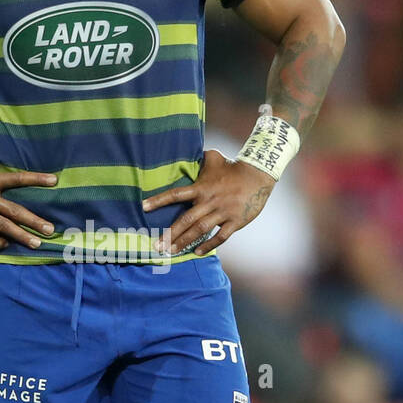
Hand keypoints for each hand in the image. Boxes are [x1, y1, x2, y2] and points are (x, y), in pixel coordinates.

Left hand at [142, 149, 274, 255]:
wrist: (258, 174)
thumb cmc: (233, 166)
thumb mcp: (213, 158)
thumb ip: (198, 159)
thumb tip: (187, 150)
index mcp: (201, 188)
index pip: (176, 195)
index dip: (159, 201)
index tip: (143, 207)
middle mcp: (209, 201)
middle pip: (186, 220)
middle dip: (170, 234)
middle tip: (157, 246)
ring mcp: (222, 212)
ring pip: (200, 230)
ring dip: (184, 242)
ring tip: (171, 252)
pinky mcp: (235, 221)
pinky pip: (220, 237)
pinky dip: (208, 245)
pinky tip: (197, 253)